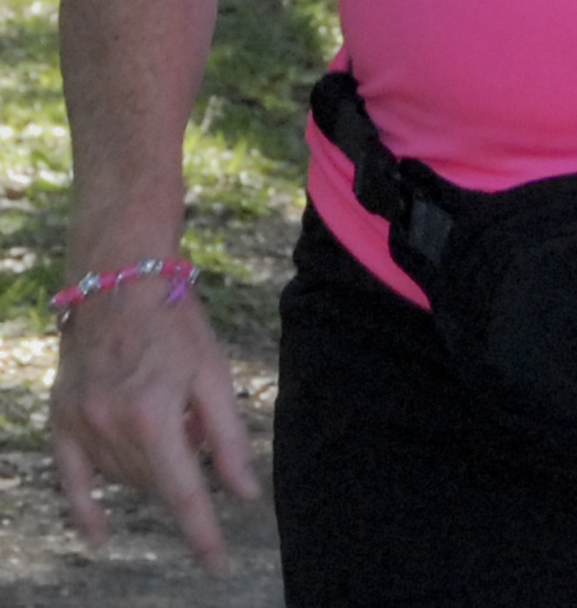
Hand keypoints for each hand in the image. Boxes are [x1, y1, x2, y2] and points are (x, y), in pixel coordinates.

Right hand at [51, 284, 259, 572]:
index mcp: (152, 417)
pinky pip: (71, 481)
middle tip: (191, 424)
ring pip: (124, 478)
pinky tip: (100, 536)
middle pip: (155, 482)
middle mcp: (111, 428)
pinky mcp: (62, 420)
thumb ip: (227, 438)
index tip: (217, 564)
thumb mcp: (213, 373)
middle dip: (180, 469)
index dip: (202, 533)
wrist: (118, 282)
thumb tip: (245, 494)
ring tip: (162, 414)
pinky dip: (86, 509)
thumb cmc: (175, 322)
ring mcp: (81, 426)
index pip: (182, 494)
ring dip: (150, 467)